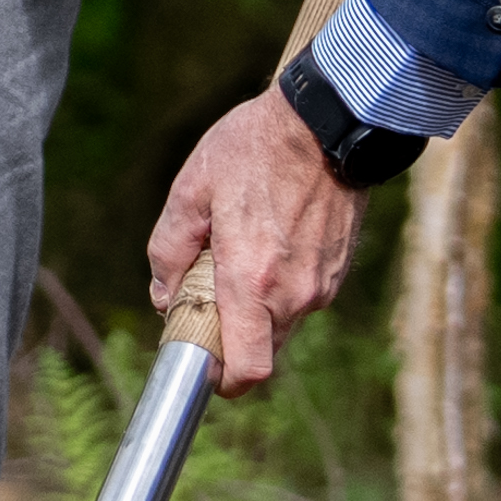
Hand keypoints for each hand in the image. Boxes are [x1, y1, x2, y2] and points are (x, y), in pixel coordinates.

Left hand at [148, 90, 366, 393]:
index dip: (223, 381)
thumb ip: (169, 248)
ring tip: (241, 249)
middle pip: (262, 351)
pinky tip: (270, 238)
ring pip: (282, 323)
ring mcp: (322, 283)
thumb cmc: (256, 148)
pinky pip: (303, 296)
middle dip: (233, 337)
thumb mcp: (192, 188)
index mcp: (251, 281)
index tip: (203, 362)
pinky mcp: (338, 269)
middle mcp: (294, 293)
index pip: (247, 370)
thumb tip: (162, 295)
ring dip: (257, 307)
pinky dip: (281, 285)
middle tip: (209, 292)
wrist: (329, 120)